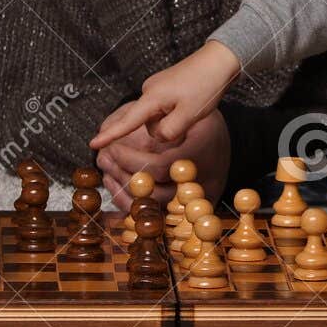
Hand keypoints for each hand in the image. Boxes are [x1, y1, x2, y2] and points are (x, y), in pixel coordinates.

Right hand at [89, 42, 241, 152]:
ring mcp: (158, 86)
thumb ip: (168, 132)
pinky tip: (191, 102)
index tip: (92, 143)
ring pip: (158, 117)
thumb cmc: (205, 86)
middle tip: (190, 113)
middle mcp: (150, 90)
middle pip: (149, 123)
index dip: (110, 134)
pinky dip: (176, 112)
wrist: (219, 60)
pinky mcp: (166, 86)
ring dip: (174, 119)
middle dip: (166, 127)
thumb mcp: (188, 115)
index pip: (128, 121)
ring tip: (194, 105)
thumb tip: (156, 135)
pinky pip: (165, 108)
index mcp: (152, 97)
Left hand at [97, 111, 230, 211]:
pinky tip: (117, 184)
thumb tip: (108, 131)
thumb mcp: (180, 111)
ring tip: (107, 171)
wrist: (221, 141)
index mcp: (199, 151)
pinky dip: (131, 203)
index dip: (130, 159)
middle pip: (154, 192)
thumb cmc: (196, 121)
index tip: (112, 147)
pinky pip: (154, 215)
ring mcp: (194, 201)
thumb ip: (150, 119)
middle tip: (105, 158)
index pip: (160, 166)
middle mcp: (200, 181)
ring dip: (123, 190)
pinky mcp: (187, 211)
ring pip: (152, 208)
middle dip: (122, 175)